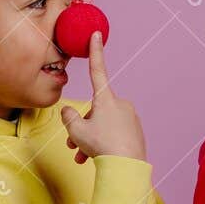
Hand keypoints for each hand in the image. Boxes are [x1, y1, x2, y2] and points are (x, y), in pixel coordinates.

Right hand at [62, 31, 147, 161]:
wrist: (126, 168)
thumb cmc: (101, 146)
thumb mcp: (76, 131)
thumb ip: (69, 118)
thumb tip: (69, 112)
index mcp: (106, 99)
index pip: (97, 70)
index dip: (95, 52)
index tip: (97, 34)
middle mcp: (121, 105)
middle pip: (94, 111)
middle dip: (82, 126)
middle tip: (73, 144)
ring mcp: (130, 119)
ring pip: (102, 126)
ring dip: (89, 139)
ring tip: (81, 156)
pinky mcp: (136, 133)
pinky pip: (113, 135)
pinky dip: (103, 145)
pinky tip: (95, 160)